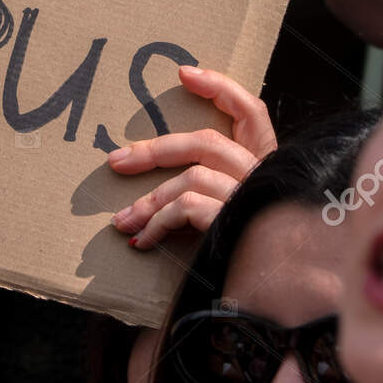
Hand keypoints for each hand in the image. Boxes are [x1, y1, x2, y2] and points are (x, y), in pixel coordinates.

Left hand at [108, 65, 276, 248]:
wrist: (267, 310)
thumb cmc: (244, 258)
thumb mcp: (232, 214)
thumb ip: (213, 186)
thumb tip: (153, 165)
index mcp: (267, 166)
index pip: (253, 111)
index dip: (221, 87)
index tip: (184, 72)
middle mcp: (264, 177)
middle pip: (205, 142)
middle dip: (154, 149)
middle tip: (115, 161)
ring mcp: (253, 198)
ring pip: (191, 176)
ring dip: (149, 200)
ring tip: (122, 222)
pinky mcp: (237, 221)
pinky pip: (188, 207)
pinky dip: (158, 223)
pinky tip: (143, 241)